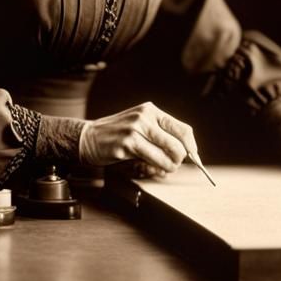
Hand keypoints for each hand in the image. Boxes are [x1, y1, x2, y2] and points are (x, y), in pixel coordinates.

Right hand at [78, 102, 197, 177]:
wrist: (88, 137)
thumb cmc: (117, 134)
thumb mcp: (140, 125)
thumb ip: (160, 134)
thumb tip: (185, 152)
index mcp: (151, 111)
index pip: (182, 128)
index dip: (191, 145)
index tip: (193, 156)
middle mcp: (145, 117)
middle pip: (178, 142)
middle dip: (181, 159)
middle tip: (175, 165)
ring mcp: (135, 130)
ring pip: (168, 152)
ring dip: (170, 166)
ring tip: (165, 169)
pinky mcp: (127, 145)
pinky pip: (153, 160)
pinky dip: (158, 168)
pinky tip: (152, 169)